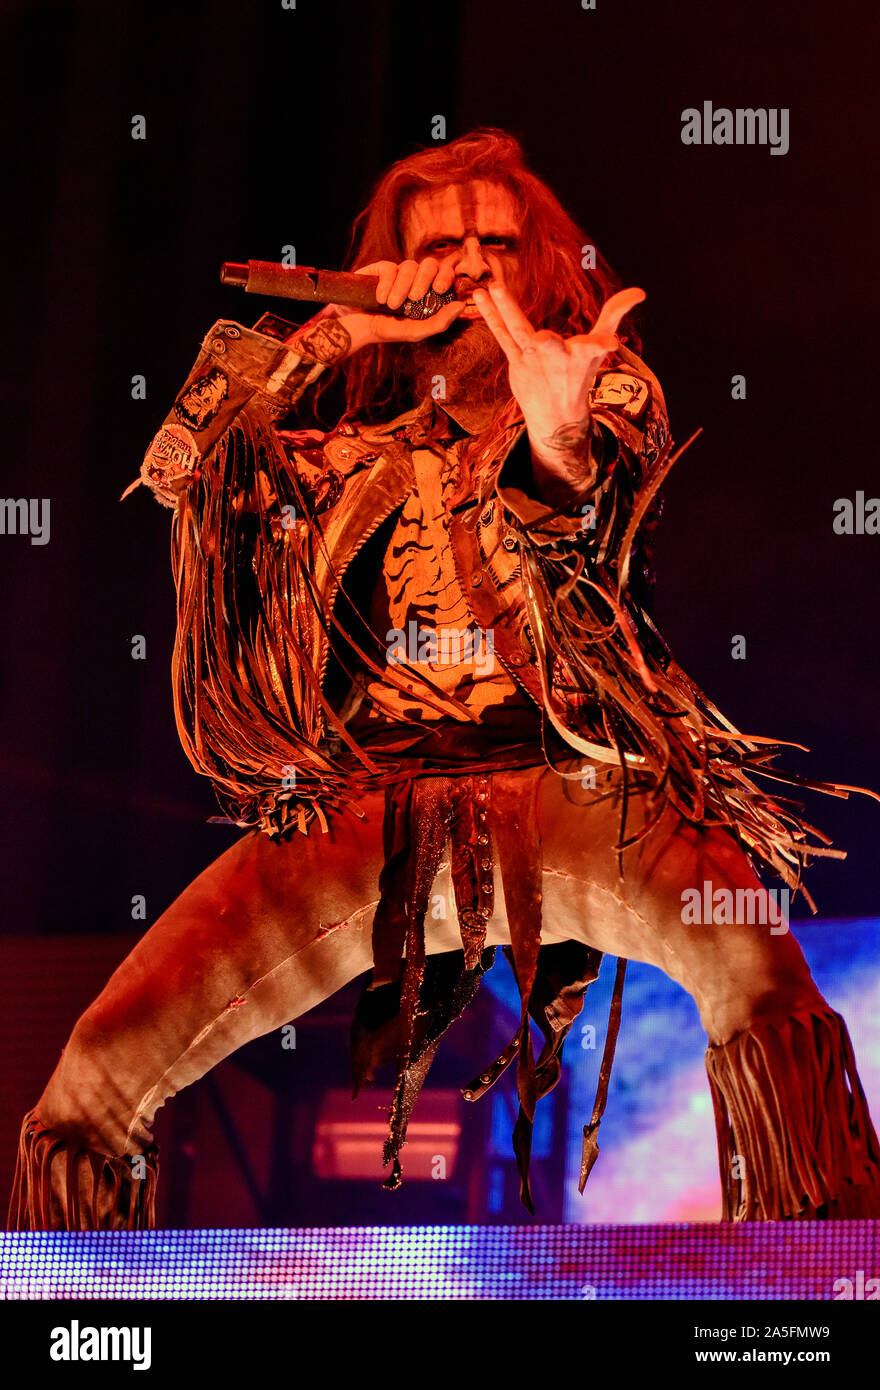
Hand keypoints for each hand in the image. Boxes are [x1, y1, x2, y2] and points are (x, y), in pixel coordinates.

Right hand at [291, 258, 464, 362]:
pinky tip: (380, 298)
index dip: (446, 276)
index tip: (440, 289)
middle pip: (430, 264)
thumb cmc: (387, 330)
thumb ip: (439, 322)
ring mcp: (398, 273)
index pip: (445, 274)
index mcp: (428, 293)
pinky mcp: (380, 269)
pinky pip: (390, 268)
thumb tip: (460, 306)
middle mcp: (415, 280)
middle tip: (415, 298)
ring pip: (409, 266)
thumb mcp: (414, 332)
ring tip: (391, 305)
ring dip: (402, 287)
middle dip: (424, 280)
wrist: (356, 327)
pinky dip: (387, 284)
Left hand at [472, 283, 644, 500]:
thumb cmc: (579, 375)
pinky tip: (479, 296)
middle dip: (548, 343)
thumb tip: (641, 291)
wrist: (555, 415)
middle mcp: (556, 359)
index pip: (596, 348)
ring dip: (506, 311)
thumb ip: (615, 314)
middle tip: (543, 337)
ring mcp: (533, 360)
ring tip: (492, 287)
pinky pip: (502, 334)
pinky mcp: (515, 360)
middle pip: (551, 347)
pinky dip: (491, 316)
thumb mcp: (599, 347)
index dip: (604, 344)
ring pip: (518, 333)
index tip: (613, 345)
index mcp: (582, 356)